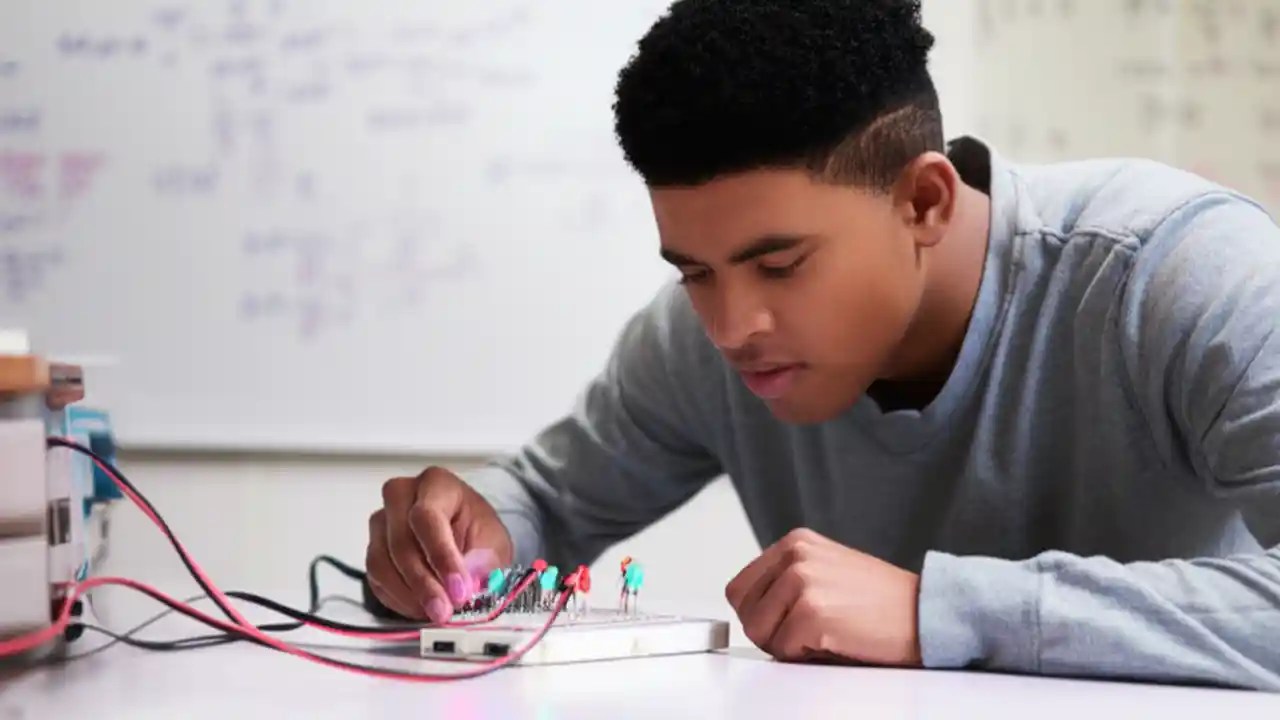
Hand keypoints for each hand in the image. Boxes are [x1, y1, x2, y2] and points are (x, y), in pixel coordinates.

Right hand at [366, 467, 512, 622]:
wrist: (465, 538)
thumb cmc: (477, 533)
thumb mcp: (493, 543)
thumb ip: (482, 561)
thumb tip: (466, 584)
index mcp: (435, 484)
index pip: (427, 517)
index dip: (442, 557)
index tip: (458, 590)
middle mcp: (401, 497)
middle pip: (401, 541)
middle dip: (424, 583)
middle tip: (445, 610)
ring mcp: (381, 523)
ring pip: (382, 562)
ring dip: (409, 595)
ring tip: (436, 612)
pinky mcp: (373, 550)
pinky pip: (376, 579)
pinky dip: (398, 599)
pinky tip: (421, 608)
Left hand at [725, 528, 921, 665]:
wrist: (926, 613)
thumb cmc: (882, 602)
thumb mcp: (827, 570)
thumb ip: (787, 579)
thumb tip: (750, 608)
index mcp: (796, 542)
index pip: (740, 587)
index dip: (758, 614)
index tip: (782, 622)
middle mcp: (796, 556)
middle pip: (745, 611)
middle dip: (770, 631)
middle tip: (806, 635)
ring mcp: (802, 582)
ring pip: (759, 632)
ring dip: (787, 645)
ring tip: (824, 635)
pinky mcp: (812, 613)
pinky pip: (784, 650)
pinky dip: (806, 656)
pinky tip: (836, 642)